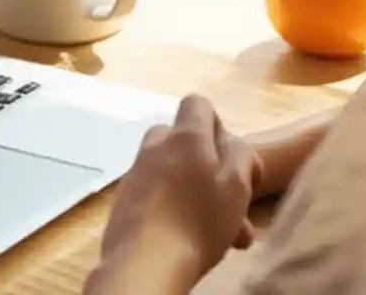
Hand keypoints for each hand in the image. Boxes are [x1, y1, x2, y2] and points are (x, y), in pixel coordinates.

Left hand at [84, 95, 262, 294]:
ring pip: (172, 173)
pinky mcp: (124, 200)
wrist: (145, 262)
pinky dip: (172, 209)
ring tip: (217, 231)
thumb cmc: (199, 221)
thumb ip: (241, 156)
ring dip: (195, 194)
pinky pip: (154, 194)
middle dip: (207, 166)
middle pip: (183, 141)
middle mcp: (155, 147)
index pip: (198, 104)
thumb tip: (234, 145)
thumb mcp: (237, 186)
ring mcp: (135, 173)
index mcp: (184, 136)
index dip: (218, 126)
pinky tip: (186, 238)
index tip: (230, 159)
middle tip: (228, 202)